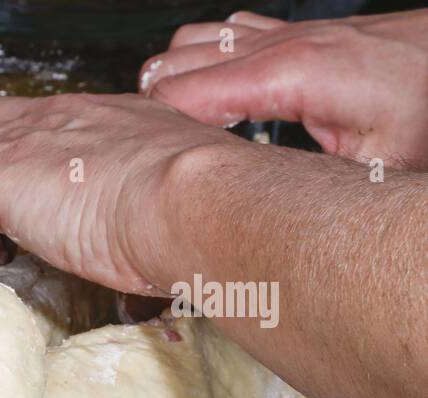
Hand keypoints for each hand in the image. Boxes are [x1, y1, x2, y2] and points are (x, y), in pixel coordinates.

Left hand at [0, 92, 249, 292]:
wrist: (195, 202)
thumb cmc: (199, 213)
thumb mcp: (171, 202)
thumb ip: (149, 215)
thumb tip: (146, 265)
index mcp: (100, 120)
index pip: (33, 126)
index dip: (15, 169)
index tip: (29, 223)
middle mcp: (55, 118)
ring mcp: (19, 141)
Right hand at [140, 9, 427, 167]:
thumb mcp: (380, 168)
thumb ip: (315, 191)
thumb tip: (272, 232)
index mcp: (290, 74)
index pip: (178, 94)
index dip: (152, 135)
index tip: (149, 174)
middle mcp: (279, 45)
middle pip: (170, 65)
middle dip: (149, 112)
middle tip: (155, 162)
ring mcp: (284, 34)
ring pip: (189, 42)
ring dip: (173, 81)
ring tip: (176, 132)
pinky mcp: (294, 34)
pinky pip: (222, 35)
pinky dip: (202, 63)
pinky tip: (214, 101)